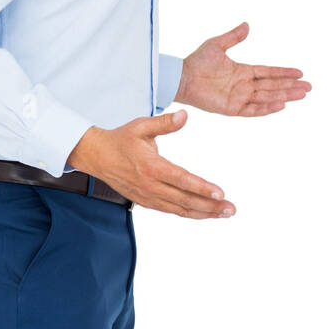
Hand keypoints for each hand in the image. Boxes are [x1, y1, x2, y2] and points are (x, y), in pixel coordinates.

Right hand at [67, 110, 234, 218]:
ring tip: (224, 213)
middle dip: (210, 206)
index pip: (182, 180)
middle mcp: (150, 186)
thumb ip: (164, 123)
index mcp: (151, 167)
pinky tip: (205, 213)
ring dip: (204, 213)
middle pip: (185, 200)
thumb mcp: (141, 125)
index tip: (221, 193)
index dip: (202, 188)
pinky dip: (189, 213)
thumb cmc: (121, 139)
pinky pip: (171, 211)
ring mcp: (148, 196)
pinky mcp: (146, 202)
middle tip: (232, 209)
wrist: (96, 156)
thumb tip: (185, 115)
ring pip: (180, 209)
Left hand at [175, 21, 310, 115]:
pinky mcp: (232, 108)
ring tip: (302, 95)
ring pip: (268, 97)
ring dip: (285, 96)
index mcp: (243, 71)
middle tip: (309, 87)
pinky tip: (281, 105)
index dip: (284, 73)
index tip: (300, 73)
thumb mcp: (217, 44)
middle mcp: (244, 85)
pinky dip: (267, 108)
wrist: (182, 77)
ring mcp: (239, 98)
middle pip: (273, 86)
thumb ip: (234, 36)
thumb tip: (247, 24)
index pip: (269, 72)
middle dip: (291, 86)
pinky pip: (253, 110)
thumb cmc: (197, 61)